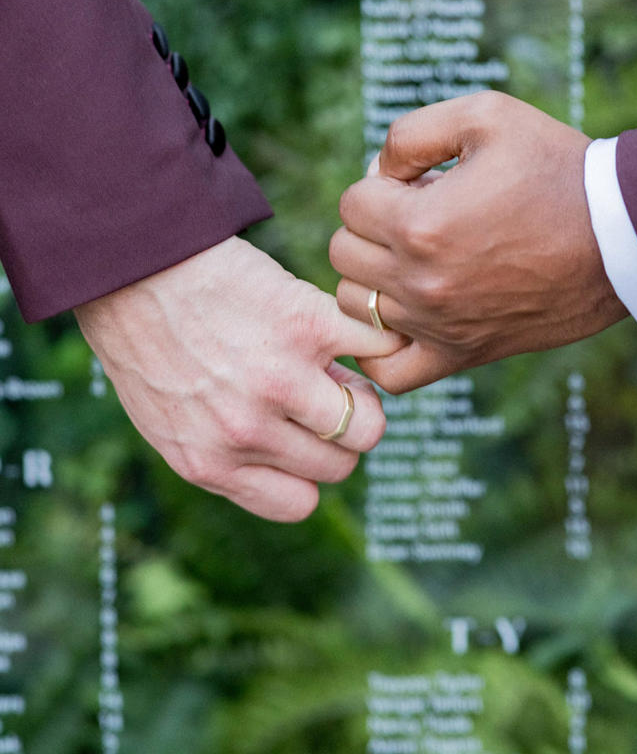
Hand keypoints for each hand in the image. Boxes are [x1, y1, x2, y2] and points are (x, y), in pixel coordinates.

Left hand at [75, 236, 402, 520]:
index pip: (302, 502)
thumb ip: (221, 448)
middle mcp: (247, 432)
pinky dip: (377, 340)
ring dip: (362, 391)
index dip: (309, 467)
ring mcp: (282, 379)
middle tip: (322, 388)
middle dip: (337, 430)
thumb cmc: (144, 336)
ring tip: (339, 359)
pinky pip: (377, 351)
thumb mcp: (165, 417)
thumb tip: (295, 452)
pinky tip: (354, 327)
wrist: (133, 260)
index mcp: (208, 463)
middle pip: (340, 463)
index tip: (302, 433)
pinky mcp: (308, 325)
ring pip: (369, 422)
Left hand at [330, 91, 625, 392]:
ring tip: (418, 257)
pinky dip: (382, 345)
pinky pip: (389, 371)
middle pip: (344, 252)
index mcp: (420, 224)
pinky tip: (405, 313)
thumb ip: (411, 133)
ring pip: (356, 305)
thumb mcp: (484, 114)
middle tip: (420, 215)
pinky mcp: (461, 356)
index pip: (352, 202)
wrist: (622, 236)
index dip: (382, 182)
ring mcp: (438, 326)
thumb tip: (375, 172)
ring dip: (375, 275)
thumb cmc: (556, 168)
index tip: (422, 181)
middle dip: (373, 224)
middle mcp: (421, 282)